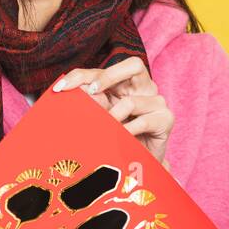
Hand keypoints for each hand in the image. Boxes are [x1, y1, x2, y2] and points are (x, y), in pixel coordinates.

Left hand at [52, 56, 174, 163]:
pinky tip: (120, 139)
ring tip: (106, 130)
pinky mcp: (166, 119)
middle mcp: (144, 88)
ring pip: (132, 101)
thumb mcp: (102, 118)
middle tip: (91, 92)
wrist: (141, 164)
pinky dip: (127, 132)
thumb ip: (93, 104)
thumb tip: (80, 92)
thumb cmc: (120, 138)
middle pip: (134, 64)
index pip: (103, 70)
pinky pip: (144, 121)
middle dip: (108, 76)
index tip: (61, 88)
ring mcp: (158, 102)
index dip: (81, 75)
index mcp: (126, 84)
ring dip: (113, 118)